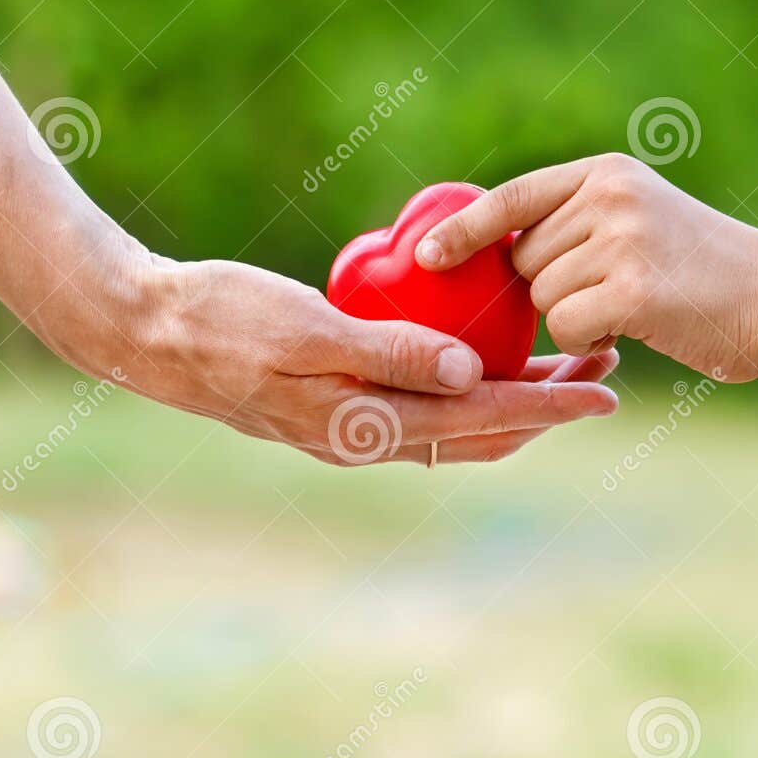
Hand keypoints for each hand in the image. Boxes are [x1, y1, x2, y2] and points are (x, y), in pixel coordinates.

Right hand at [63, 252, 618, 465]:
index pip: (480, 418)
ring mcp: (353, 425)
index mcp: (365, 424)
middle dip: (548, 407)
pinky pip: (425, 407)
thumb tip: (469, 372)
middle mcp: (367, 437)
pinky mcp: (341, 404)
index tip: (606, 395)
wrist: (151, 335)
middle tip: (604, 369)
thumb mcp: (304, 329)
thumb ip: (387, 351)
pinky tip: (484, 352)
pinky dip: (469, 388)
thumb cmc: (222, 320)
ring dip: (515, 399)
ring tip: (565, 363)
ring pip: (458, 424)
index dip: (549, 407)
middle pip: (483, 432)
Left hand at [414, 153, 757, 380]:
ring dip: (575, 318)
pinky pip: (567, 328)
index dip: (463, 230)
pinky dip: (592, 341)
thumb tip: (495, 249)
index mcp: (607, 172)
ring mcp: (622, 240)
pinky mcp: (633, 289)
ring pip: (543, 298)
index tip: (423, 256)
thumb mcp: (640, 218)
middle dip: (550, 288)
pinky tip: (635, 330)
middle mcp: (610, 196)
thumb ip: (578, 220)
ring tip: (635, 306)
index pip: (513, 197)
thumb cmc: (705, 272)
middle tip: (612, 291)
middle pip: (523, 260)